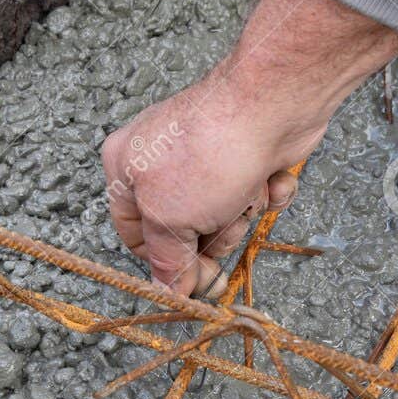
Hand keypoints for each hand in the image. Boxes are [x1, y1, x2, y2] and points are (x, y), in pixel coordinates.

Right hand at [101, 71, 312, 298]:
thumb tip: (166, 291)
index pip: (136, 236)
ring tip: (245, 189)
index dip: (166, 263)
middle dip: (213, 234)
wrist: (272, 107)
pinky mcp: (246, 155)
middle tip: (223, 218)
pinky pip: (255, 195)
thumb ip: (167, 262)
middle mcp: (161, 160)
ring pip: (224, 217)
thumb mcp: (170, 220)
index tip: (193, 280)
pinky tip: (268, 175)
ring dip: (243, 212)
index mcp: (126, 168)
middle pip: (185, 232)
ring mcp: (206, 157)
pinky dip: (267, 192)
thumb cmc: (210, 152)